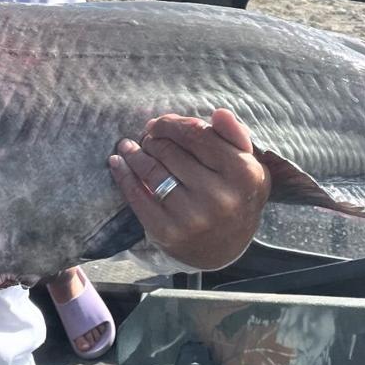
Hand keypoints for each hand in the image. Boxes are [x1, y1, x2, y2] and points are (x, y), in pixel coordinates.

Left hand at [108, 109, 269, 269]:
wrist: (224, 251)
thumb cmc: (234, 197)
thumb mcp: (246, 166)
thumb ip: (234, 135)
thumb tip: (219, 113)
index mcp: (243, 173)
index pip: (196, 134)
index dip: (172, 124)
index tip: (159, 124)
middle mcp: (219, 196)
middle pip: (170, 151)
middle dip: (153, 139)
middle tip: (147, 138)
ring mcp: (192, 216)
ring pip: (152, 170)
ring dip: (135, 153)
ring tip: (128, 147)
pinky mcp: (167, 232)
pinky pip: (137, 195)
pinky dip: (123, 175)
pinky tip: (117, 162)